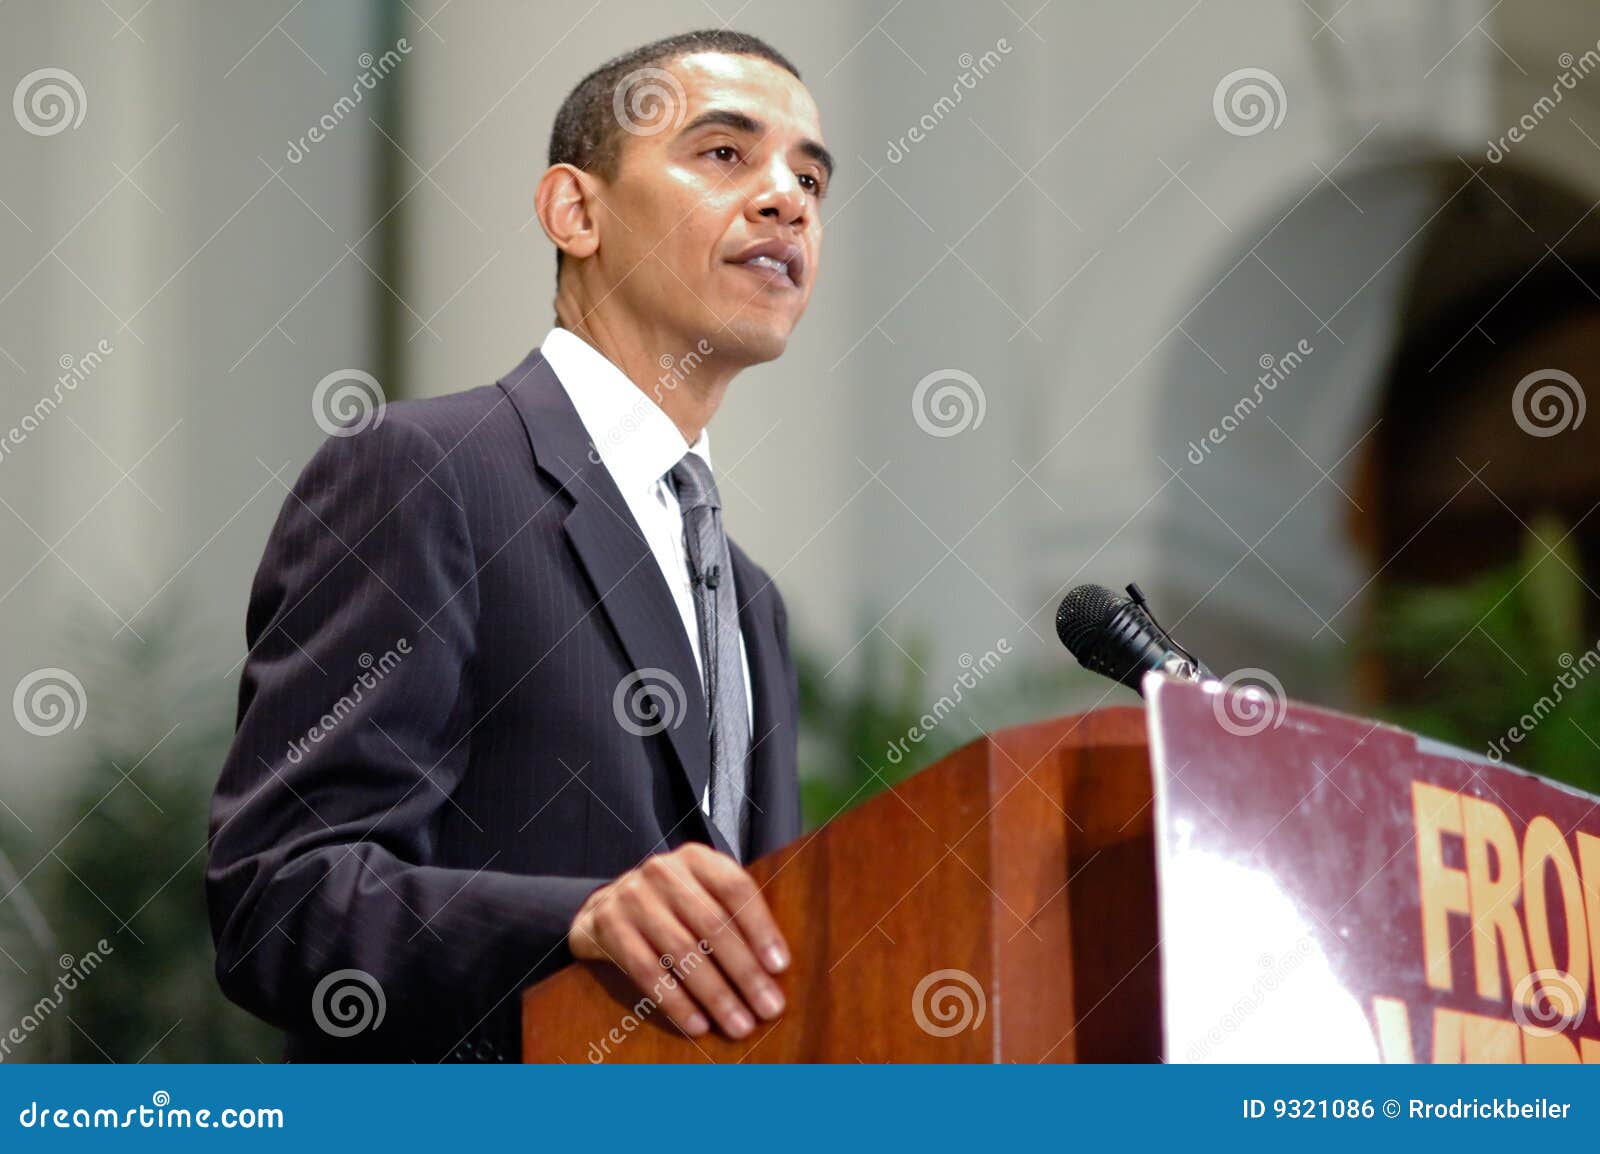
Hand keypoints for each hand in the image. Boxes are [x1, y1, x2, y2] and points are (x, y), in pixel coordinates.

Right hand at [567, 843, 789, 1038]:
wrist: (605, 908)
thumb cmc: (671, 907)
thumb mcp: (702, 895)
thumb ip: (734, 916)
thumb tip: (776, 968)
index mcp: (696, 859)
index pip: (735, 888)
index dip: (760, 927)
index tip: (780, 967)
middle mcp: (663, 872)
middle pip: (712, 925)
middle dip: (745, 972)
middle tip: (768, 1008)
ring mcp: (632, 897)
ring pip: (682, 952)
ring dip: (715, 994)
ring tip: (739, 1025)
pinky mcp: (608, 927)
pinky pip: (647, 971)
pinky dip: (675, 1002)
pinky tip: (698, 1024)